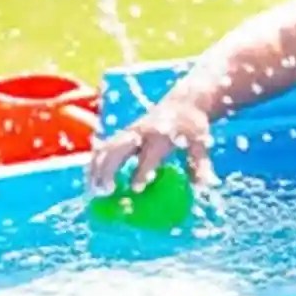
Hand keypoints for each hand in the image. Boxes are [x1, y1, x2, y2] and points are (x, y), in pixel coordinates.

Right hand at [88, 99, 216, 194]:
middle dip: (108, 170)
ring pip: (106, 148)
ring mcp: (130, 131)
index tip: (135, 190)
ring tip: (92, 191)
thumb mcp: (201, 143)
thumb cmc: (193, 127)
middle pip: (118, 149)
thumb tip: (204, 186)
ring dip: (96, 169)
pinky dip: (96, 164)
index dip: (141, 172)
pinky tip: (91, 181)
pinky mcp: (124, 133)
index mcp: (161, 135)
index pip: (148, 156)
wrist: (184, 103)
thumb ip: (200, 164)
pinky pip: (104, 148)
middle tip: (104, 193)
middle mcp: (141, 132)